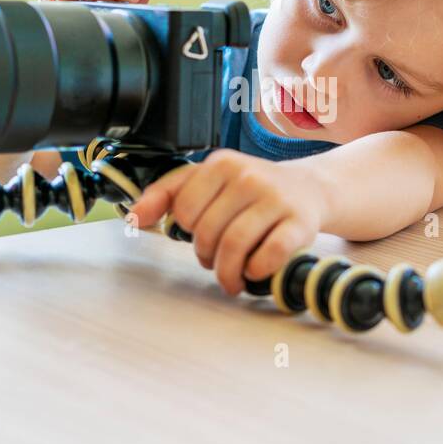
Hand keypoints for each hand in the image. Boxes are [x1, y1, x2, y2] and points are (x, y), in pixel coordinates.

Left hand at [128, 150, 326, 295]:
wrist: (309, 189)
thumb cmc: (252, 191)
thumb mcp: (210, 181)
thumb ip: (167, 194)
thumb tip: (133, 217)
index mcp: (221, 164)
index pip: (184, 209)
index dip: (188, 232)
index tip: (199, 237)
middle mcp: (249, 176)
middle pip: (208, 231)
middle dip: (207, 256)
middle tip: (217, 262)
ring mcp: (276, 198)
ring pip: (235, 245)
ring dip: (228, 273)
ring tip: (232, 279)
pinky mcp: (300, 222)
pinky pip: (269, 254)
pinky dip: (257, 271)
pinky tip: (256, 271)